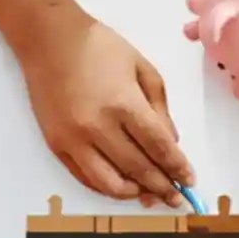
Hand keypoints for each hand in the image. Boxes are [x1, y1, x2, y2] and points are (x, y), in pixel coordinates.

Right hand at [21, 12, 194, 207]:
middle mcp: (98, 126)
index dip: (177, 167)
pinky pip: (85, 177)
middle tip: (177, 198)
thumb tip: (170, 142)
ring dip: (134, 193)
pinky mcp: (57, 145)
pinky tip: (122, 185)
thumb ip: (160, 106)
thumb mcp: (142, 68)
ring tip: (149, 194)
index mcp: (124, 103)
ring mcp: (74, 139)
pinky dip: (106, 187)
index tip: (190, 180)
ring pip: (109, 183)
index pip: (159, 146)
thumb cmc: (98, 47)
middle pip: (138, 168)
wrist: (48, 39)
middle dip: (162, 186)